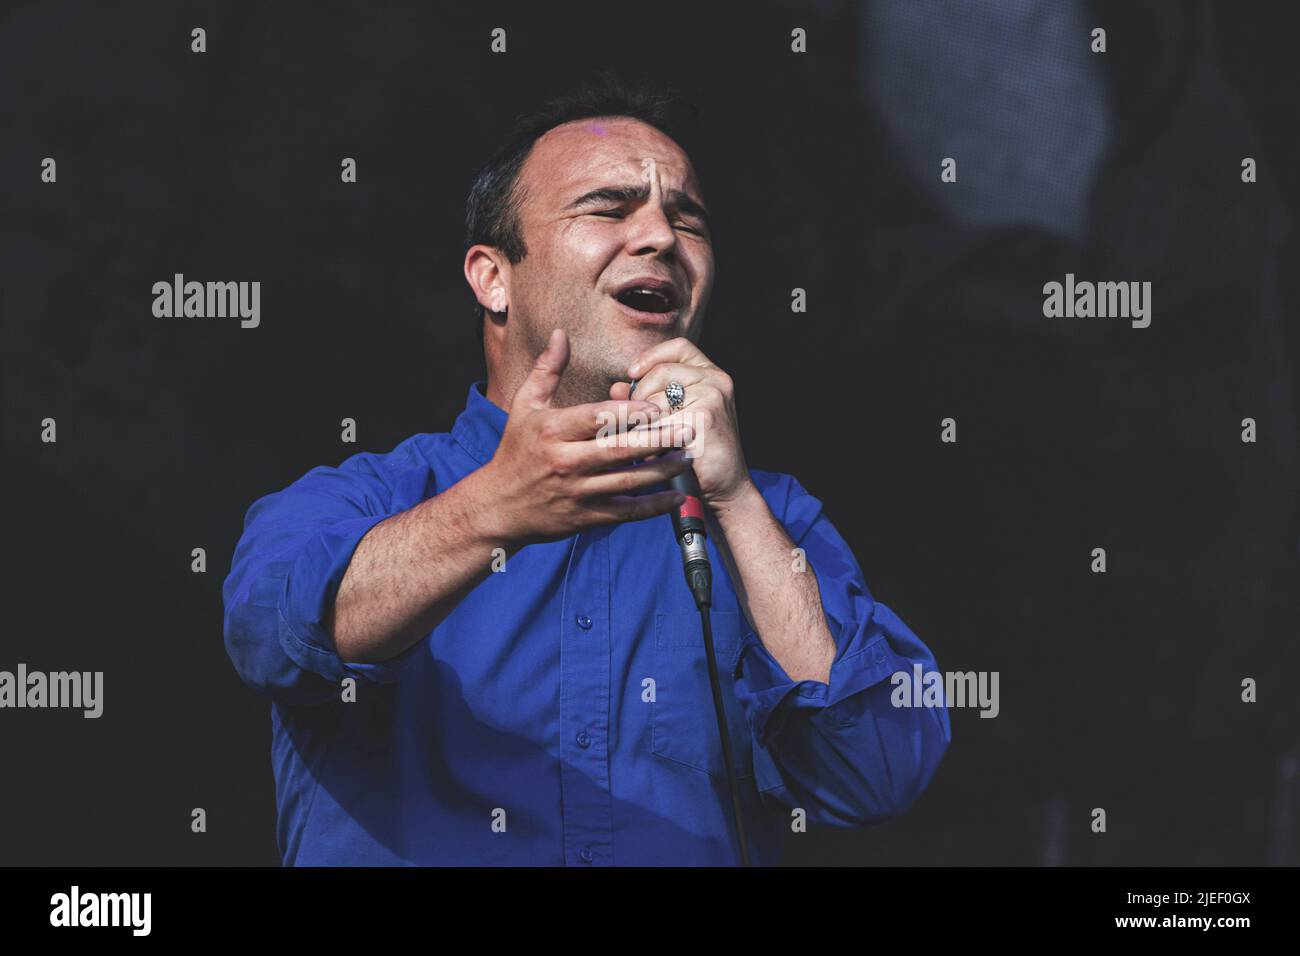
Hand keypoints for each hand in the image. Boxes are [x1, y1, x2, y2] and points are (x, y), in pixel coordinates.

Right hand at [478, 328, 695, 546]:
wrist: (498, 507)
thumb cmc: (515, 451)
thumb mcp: (524, 406)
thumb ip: (547, 370)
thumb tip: (561, 334)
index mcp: (553, 430)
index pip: (596, 418)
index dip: (629, 411)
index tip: (657, 404)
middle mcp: (566, 461)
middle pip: (619, 449)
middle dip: (657, 439)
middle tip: (688, 428)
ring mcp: (577, 492)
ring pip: (627, 481)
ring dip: (662, 470)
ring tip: (688, 456)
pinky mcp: (585, 517)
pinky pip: (626, 511)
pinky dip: (652, 506)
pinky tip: (676, 496)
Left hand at [609, 336, 752, 510]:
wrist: (725, 486)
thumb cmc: (695, 451)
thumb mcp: (671, 419)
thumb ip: (645, 399)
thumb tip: (615, 388)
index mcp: (711, 374)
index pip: (678, 347)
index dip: (651, 357)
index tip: (632, 374)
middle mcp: (716, 380)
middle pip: (661, 372)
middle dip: (640, 398)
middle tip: (638, 424)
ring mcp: (712, 397)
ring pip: (657, 401)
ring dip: (645, 425)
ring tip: (651, 444)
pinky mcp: (705, 418)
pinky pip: (660, 424)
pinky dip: (651, 440)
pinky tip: (657, 454)